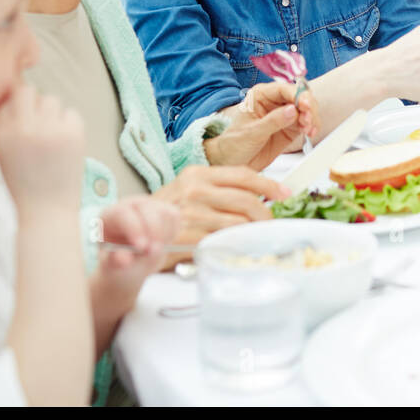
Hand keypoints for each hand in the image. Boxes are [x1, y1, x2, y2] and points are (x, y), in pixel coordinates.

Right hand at [0, 83, 84, 211]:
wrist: (46, 210)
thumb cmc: (23, 183)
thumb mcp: (2, 153)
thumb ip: (7, 125)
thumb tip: (18, 93)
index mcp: (1, 133)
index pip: (8, 97)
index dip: (17, 105)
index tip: (23, 118)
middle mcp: (23, 128)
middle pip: (30, 91)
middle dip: (34, 104)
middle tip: (39, 123)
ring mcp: (49, 130)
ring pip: (52, 99)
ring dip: (52, 113)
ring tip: (52, 135)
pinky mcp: (73, 134)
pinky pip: (72, 113)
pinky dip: (70, 123)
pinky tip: (65, 142)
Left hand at [95, 196, 182, 281]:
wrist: (133, 260)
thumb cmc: (120, 260)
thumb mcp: (112, 265)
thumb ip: (115, 262)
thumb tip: (123, 260)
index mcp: (111, 215)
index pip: (123, 214)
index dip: (134, 228)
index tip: (141, 247)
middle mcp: (130, 205)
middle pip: (147, 209)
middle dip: (154, 232)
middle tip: (154, 253)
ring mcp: (149, 205)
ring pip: (163, 212)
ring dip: (163, 235)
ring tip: (154, 251)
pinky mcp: (164, 209)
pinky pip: (174, 216)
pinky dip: (172, 232)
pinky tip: (162, 243)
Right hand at [153, 165, 289, 267]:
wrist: (136, 232)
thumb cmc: (169, 212)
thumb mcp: (193, 190)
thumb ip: (221, 190)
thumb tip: (259, 197)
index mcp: (199, 174)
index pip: (243, 175)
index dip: (268, 185)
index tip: (284, 193)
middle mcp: (195, 189)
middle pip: (246, 200)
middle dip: (266, 214)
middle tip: (272, 223)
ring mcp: (191, 212)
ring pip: (239, 222)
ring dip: (253, 231)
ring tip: (257, 235)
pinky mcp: (189, 235)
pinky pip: (224, 239)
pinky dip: (237, 243)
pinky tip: (239, 245)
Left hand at [207, 82, 319, 169]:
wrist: (232, 161)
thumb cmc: (234, 143)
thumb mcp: (251, 132)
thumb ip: (273, 121)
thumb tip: (293, 110)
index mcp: (261, 95)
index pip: (284, 89)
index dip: (298, 95)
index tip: (305, 105)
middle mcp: (275, 102)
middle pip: (299, 97)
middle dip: (308, 107)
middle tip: (308, 121)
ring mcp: (284, 115)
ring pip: (306, 110)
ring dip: (312, 118)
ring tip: (309, 130)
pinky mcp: (291, 128)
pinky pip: (306, 123)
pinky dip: (312, 127)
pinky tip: (310, 133)